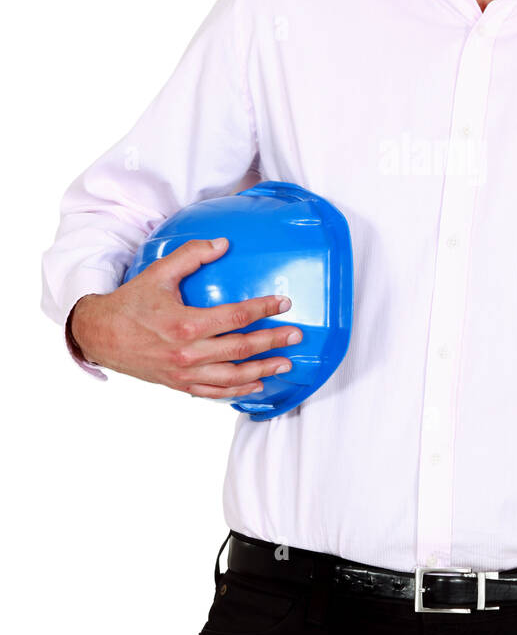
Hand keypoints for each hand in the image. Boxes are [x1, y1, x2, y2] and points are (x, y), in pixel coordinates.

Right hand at [69, 238, 303, 398]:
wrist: (101, 336)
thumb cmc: (131, 303)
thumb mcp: (159, 273)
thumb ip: (192, 255)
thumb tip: (223, 243)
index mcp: (186, 324)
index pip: (236, 316)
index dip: (263, 308)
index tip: (284, 303)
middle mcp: (188, 353)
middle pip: (241, 349)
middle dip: (273, 342)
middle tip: (297, 336)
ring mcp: (185, 373)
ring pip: (233, 377)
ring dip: (263, 370)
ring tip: (286, 363)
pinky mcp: (180, 385)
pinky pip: (215, 392)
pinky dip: (238, 391)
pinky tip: (256, 385)